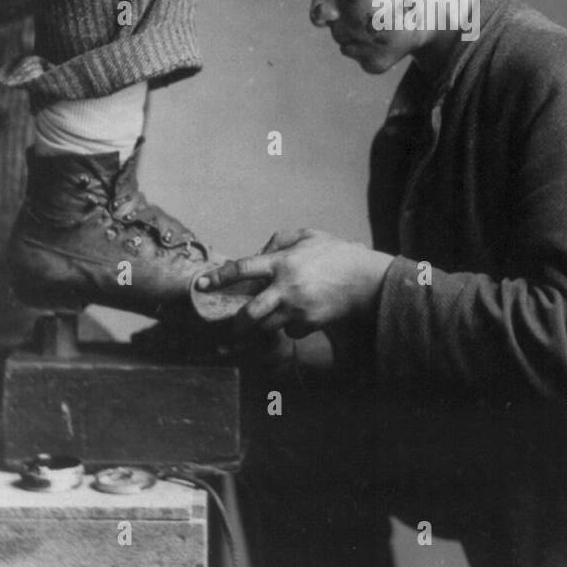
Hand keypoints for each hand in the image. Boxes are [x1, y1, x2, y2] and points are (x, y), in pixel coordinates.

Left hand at [193, 228, 392, 338]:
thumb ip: (278, 241)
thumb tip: (257, 255)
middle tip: (230, 325)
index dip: (218, 278)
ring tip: (262, 322)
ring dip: (262, 325)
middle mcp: (287, 287)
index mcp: (283, 262)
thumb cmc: (336, 254)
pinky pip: (289, 331)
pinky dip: (288, 327)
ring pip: (266, 326)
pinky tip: (297, 317)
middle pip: (250, 313)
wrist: (366, 279)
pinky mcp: (309, 323)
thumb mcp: (307, 236)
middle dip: (235, 323)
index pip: (242, 270)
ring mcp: (298, 308)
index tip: (200, 284)